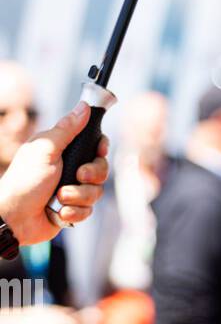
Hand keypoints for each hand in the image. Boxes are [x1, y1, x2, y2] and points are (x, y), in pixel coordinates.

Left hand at [0, 102, 109, 243]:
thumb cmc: (25, 181)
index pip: (93, 144)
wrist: (15, 217)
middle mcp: (69, 168)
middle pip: (101, 169)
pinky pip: (88, 211)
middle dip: (91, 175)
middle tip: (77, 175)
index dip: (101, 148)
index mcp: (62, 150)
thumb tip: (85, 106)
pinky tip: (60, 212)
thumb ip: (67, 129)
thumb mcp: (46, 149)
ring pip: (96, 192)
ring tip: (60, 198)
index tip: (99, 151)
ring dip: (79, 196)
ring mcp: (72, 189)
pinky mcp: (73, 209)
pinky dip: (75, 212)